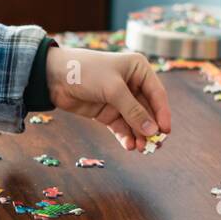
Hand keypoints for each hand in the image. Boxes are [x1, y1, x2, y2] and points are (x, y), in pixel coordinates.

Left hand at [46, 46, 172, 150]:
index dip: (162, 113)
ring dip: (139, 135)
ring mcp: (120, 100)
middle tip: (155, 146)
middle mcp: (132, 84)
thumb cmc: (88, 72)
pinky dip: (125, 136)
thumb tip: (152, 131)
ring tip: (141, 149)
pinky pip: (121, 127)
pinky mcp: (107, 112)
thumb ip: (133, 111)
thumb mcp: (113, 89)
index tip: (165, 131)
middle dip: (150, 128)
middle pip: (148, 110)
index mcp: (139, 70)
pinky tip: (128, 146)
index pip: (157, 94)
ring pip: (135, 121)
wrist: (55, 77)